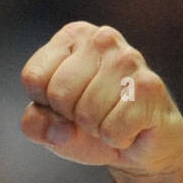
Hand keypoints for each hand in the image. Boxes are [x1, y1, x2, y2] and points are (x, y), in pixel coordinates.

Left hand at [20, 22, 182, 175]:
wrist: (141, 146)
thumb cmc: (91, 126)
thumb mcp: (51, 125)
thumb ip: (34, 124)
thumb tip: (60, 129)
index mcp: (73, 36)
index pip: (33, 78)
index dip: (45, 104)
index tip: (68, 104)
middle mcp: (102, 38)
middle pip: (59, 94)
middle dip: (71, 118)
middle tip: (93, 116)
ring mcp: (128, 59)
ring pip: (87, 113)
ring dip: (96, 130)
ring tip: (112, 120)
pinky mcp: (149, 87)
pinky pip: (112, 129)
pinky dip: (117, 139)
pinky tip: (130, 127)